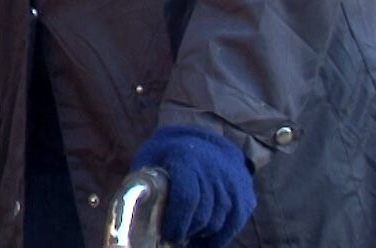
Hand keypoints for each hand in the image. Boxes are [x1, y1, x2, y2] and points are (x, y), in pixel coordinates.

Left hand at [131, 125, 255, 247]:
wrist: (208, 138)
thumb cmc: (171, 152)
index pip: (187, 197)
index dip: (177, 222)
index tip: (168, 234)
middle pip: (203, 214)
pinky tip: (204, 241)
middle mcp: (213, 170)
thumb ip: (142, 178)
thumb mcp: (152, 154)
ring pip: (218, 221)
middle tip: (174, 237)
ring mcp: (232, 183)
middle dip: (187, 230)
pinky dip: (219, 238)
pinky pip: (233, 224)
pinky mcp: (245, 195)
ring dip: (201, 234)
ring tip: (187, 236)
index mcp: (186, 158)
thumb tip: (129, 210)